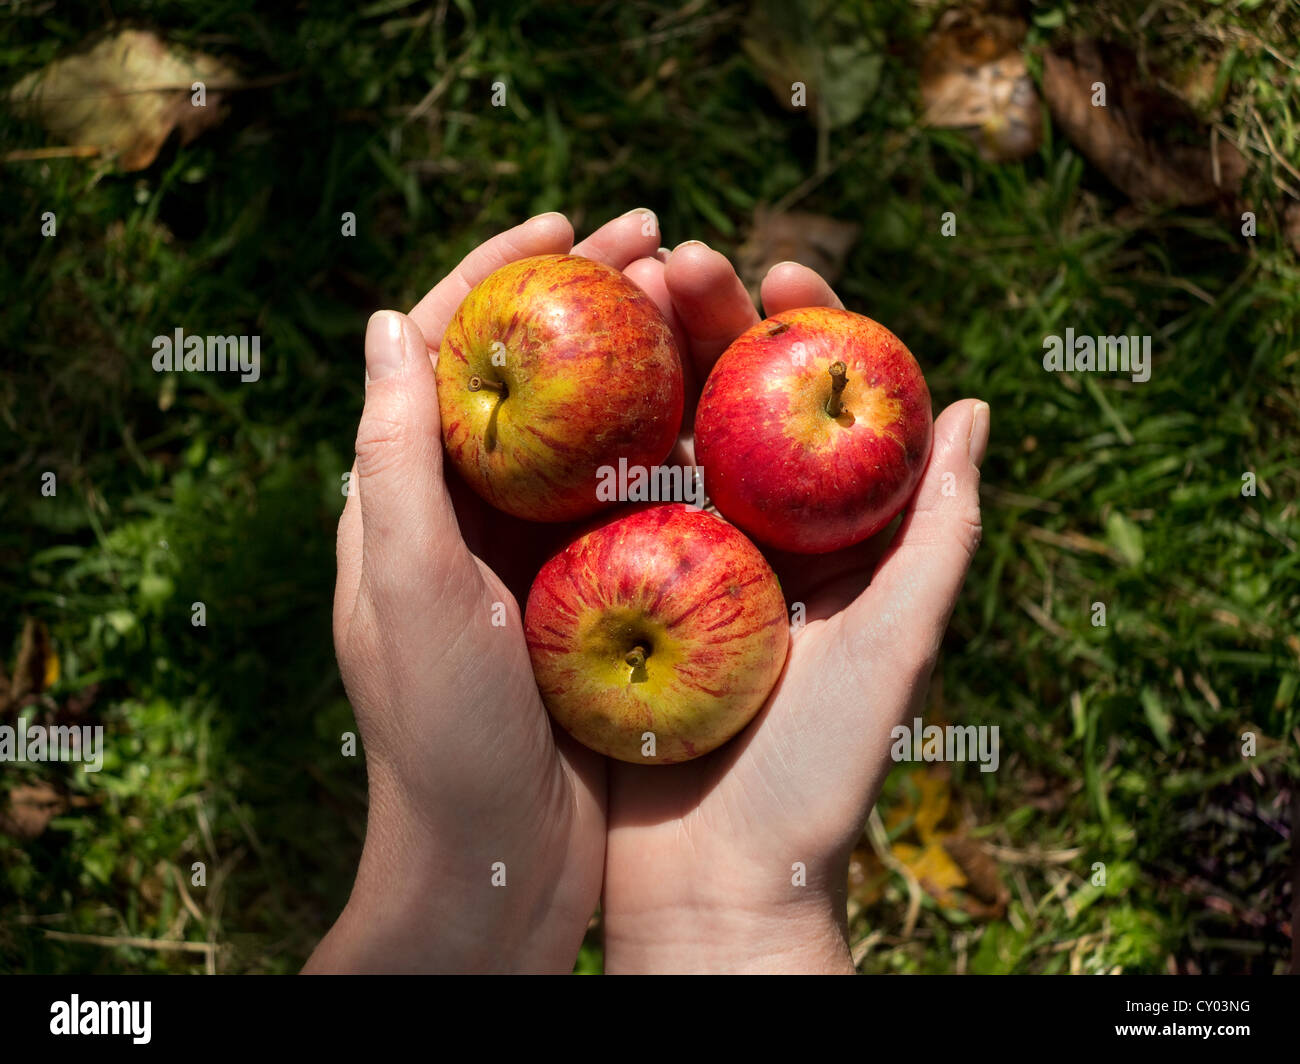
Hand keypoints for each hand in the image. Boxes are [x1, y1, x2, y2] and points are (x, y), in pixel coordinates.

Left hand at [305, 211, 665, 972]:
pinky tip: (725, 412)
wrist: (494, 862)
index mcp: (407, 498)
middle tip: (663, 243)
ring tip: (703, 302)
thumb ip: (394, 460)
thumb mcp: (406, 589)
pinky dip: (673, 438)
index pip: (443, 350)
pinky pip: (634, 492)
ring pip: (590, 422)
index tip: (571, 223)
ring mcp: (531, 551)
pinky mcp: (588, 592)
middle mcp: (467, 513)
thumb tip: (390, 320)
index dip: (499, 270)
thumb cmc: (440, 733)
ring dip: (641, 355)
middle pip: (530, 369)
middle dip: (589, 296)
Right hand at [601, 243, 989, 972]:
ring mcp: (666, 566)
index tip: (781, 268)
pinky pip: (588, 509)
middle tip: (675, 255)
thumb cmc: (816, 777)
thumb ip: (942, 538)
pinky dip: (573, 447)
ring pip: (650, 440)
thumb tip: (974, 410)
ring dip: (632, 363)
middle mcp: (743, 542)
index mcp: (819, 543)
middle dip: (702, 323)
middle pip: (723, 407)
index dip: (801, 330)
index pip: (812, 411)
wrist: (713, 887)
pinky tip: (548, 391)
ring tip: (610, 293)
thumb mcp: (893, 650)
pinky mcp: (599, 599)